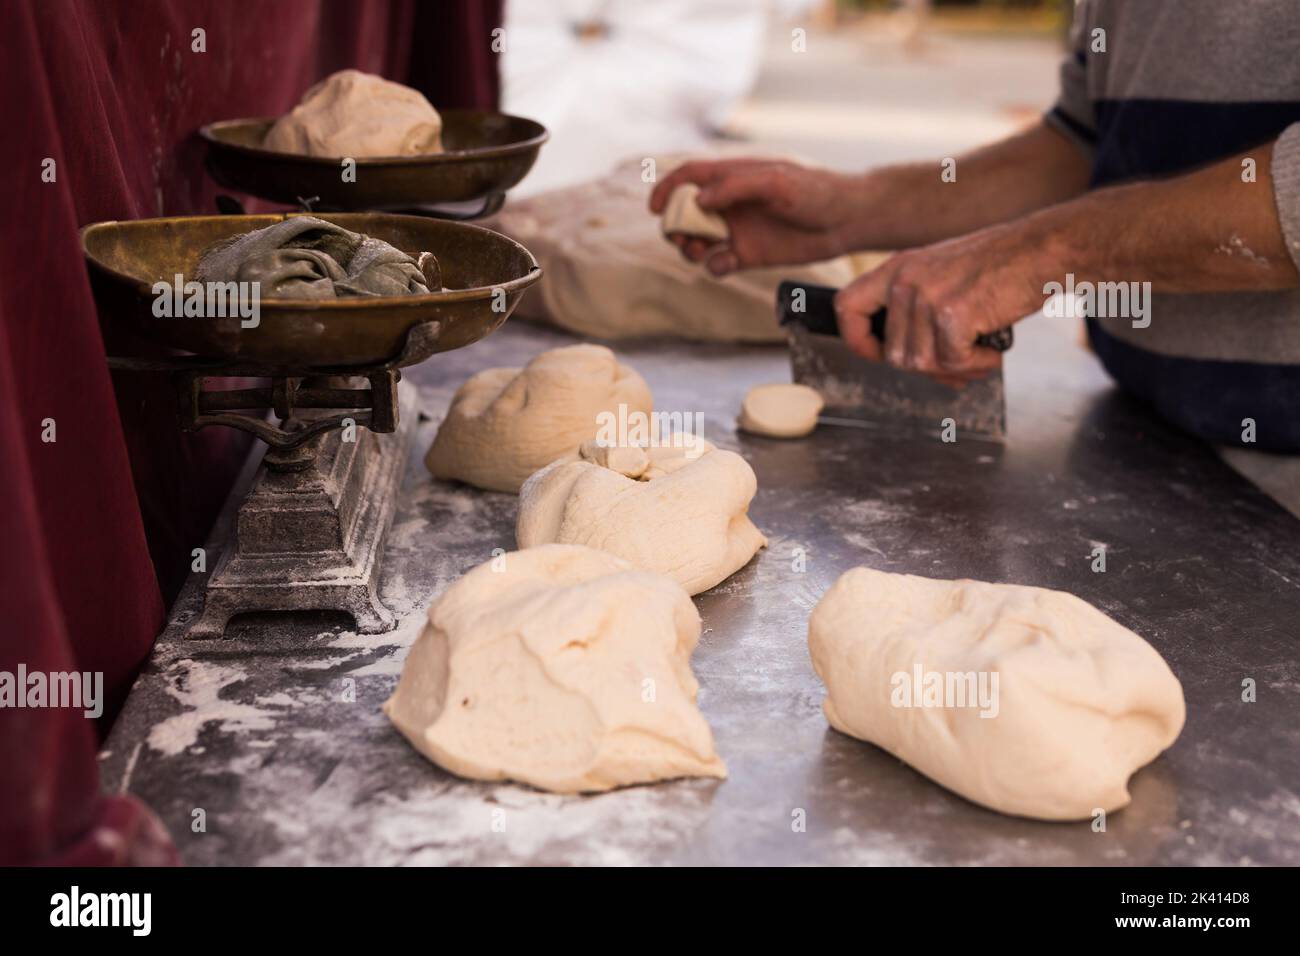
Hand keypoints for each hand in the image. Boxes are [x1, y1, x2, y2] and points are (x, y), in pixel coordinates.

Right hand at [648, 159, 863, 274]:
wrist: (847, 221)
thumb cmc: (816, 191)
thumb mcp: (778, 181)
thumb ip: (737, 186)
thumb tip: (701, 199)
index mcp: (733, 176)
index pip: (688, 177)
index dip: (667, 189)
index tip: (655, 208)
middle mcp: (729, 203)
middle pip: (685, 212)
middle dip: (675, 225)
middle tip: (680, 237)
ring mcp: (737, 229)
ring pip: (697, 240)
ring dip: (689, 247)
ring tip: (699, 252)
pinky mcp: (748, 255)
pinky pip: (718, 262)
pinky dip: (714, 265)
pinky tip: (725, 263)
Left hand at [834, 220, 1057, 386]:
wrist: (1043, 248)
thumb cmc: (1001, 267)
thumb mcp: (944, 278)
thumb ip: (918, 315)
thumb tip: (910, 365)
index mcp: (897, 269)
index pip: (847, 308)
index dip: (858, 340)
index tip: (878, 354)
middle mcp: (905, 280)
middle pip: (894, 355)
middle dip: (930, 368)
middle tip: (961, 362)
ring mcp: (926, 296)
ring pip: (923, 364)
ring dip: (957, 369)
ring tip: (982, 351)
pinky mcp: (952, 313)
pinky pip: (953, 362)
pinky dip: (977, 364)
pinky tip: (993, 348)